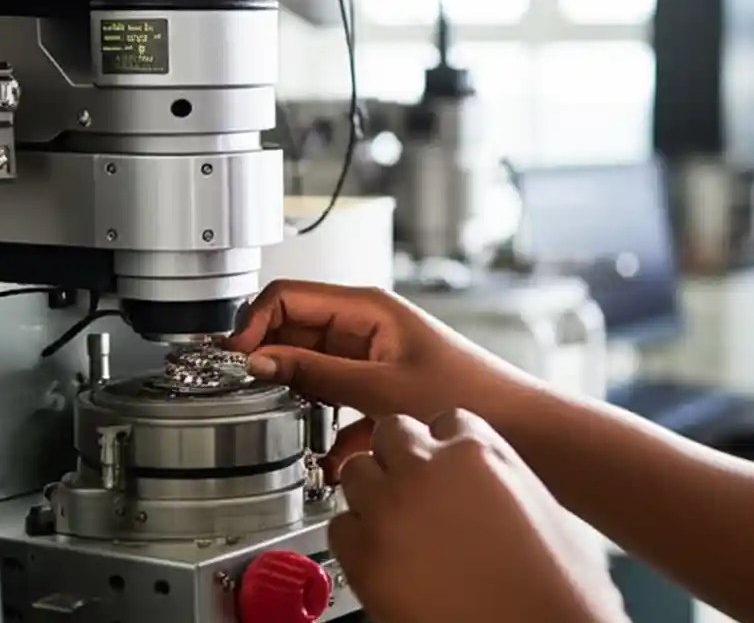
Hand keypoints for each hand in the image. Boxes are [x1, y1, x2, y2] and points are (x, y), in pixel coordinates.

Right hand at [225, 280, 540, 477]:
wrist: (519, 424)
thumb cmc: (469, 390)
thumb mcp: (380, 385)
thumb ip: (317, 372)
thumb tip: (261, 360)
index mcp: (367, 307)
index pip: (288, 296)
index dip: (254, 323)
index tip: (234, 358)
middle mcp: (366, 326)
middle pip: (294, 333)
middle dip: (270, 363)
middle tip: (246, 394)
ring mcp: (372, 358)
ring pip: (311, 371)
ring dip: (297, 398)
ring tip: (285, 425)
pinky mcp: (379, 392)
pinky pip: (336, 403)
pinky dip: (328, 429)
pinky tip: (329, 458)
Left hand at [330, 409, 626, 622]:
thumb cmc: (555, 587)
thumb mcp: (541, 508)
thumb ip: (500, 478)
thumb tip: (485, 481)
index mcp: (479, 450)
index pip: (444, 419)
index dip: (442, 445)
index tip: (442, 462)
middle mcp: (430, 469)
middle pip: (390, 432)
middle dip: (398, 457)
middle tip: (411, 489)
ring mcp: (392, 508)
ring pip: (357, 471)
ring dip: (372, 491)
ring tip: (394, 522)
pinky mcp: (365, 555)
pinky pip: (340, 526)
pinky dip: (355, 538)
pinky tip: (381, 556)